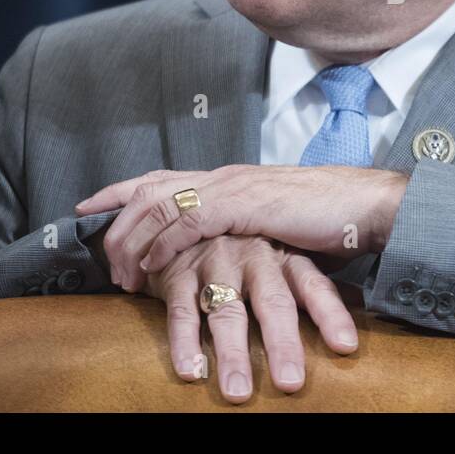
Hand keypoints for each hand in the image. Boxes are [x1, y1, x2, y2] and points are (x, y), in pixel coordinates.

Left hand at [78, 165, 407, 292]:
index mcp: (230, 179)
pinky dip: (163, 246)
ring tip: (123, 276)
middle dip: (115, 221)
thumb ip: (246, 231)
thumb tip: (225, 252)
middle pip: (150, 190)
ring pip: (160, 205)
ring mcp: (232, 187)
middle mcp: (224, 177)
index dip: (121, 190)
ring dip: (134, 242)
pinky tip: (154, 268)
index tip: (87, 206)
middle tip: (99, 258)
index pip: (162, 177)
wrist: (368, 203)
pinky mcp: (243, 204)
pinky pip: (187, 222)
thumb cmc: (332, 218)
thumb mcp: (276, 224)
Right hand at [99, 232, 358, 402]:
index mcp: (285, 256)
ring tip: (237, 392)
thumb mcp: (282, 257)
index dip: (331, 315)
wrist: (185, 221)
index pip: (314, 286)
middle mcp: (255, 257)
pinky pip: (182, 312)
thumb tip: (358, 309)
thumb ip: (312, 285)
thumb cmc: (245, 251)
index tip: (345, 347)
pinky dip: (185, 343)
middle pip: (273, 302)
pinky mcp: (179, 274)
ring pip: (227, 311)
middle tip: (291, 383)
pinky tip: (191, 372)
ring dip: (233, 353)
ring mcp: (216, 263)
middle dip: (283, 344)